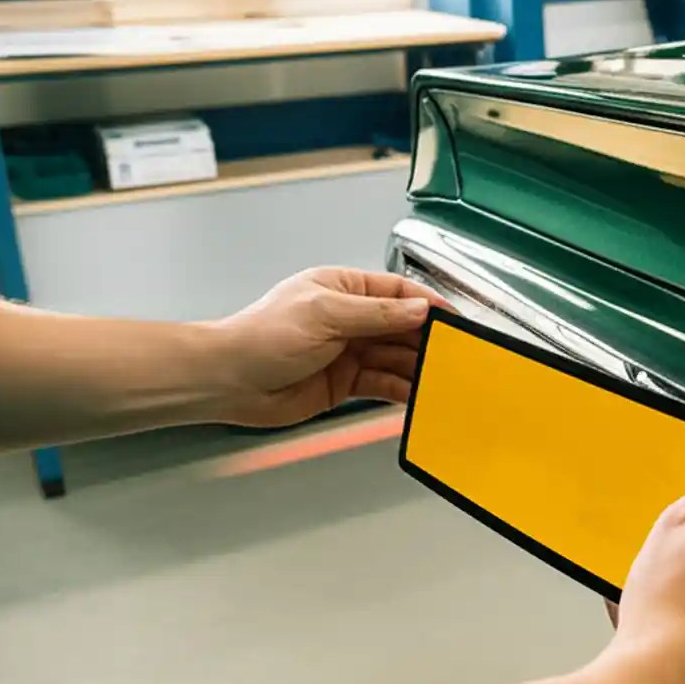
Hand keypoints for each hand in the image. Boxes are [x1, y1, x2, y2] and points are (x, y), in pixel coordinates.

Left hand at [209, 267, 446, 426]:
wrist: (228, 382)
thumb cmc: (264, 337)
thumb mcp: (326, 314)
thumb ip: (377, 313)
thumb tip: (419, 308)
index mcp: (343, 289)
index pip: (397, 291)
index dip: (428, 304)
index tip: (454, 318)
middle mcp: (349, 318)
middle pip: (401, 326)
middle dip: (427, 339)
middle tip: (456, 353)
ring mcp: (348, 351)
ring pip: (395, 357)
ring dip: (418, 366)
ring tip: (444, 377)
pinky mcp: (345, 383)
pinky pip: (382, 383)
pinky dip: (402, 389)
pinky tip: (419, 394)